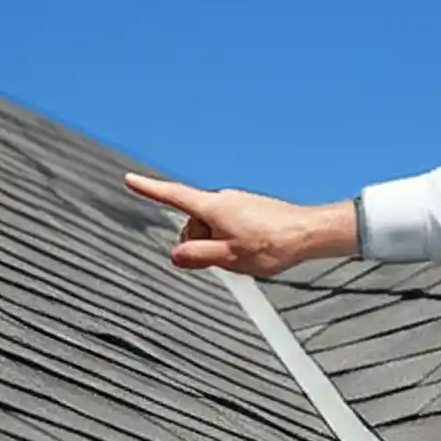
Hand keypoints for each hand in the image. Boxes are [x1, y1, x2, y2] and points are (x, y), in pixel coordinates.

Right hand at [123, 173, 356, 276]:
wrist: (310, 233)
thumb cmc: (274, 244)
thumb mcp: (230, 257)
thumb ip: (198, 256)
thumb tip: (175, 255)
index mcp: (213, 207)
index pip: (173, 196)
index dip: (149, 190)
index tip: (130, 180)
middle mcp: (224, 200)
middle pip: (193, 222)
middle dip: (198, 242)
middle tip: (223, 260)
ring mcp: (239, 204)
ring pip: (213, 227)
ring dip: (218, 244)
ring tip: (245, 256)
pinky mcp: (252, 210)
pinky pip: (230, 227)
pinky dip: (233, 241)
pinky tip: (254, 252)